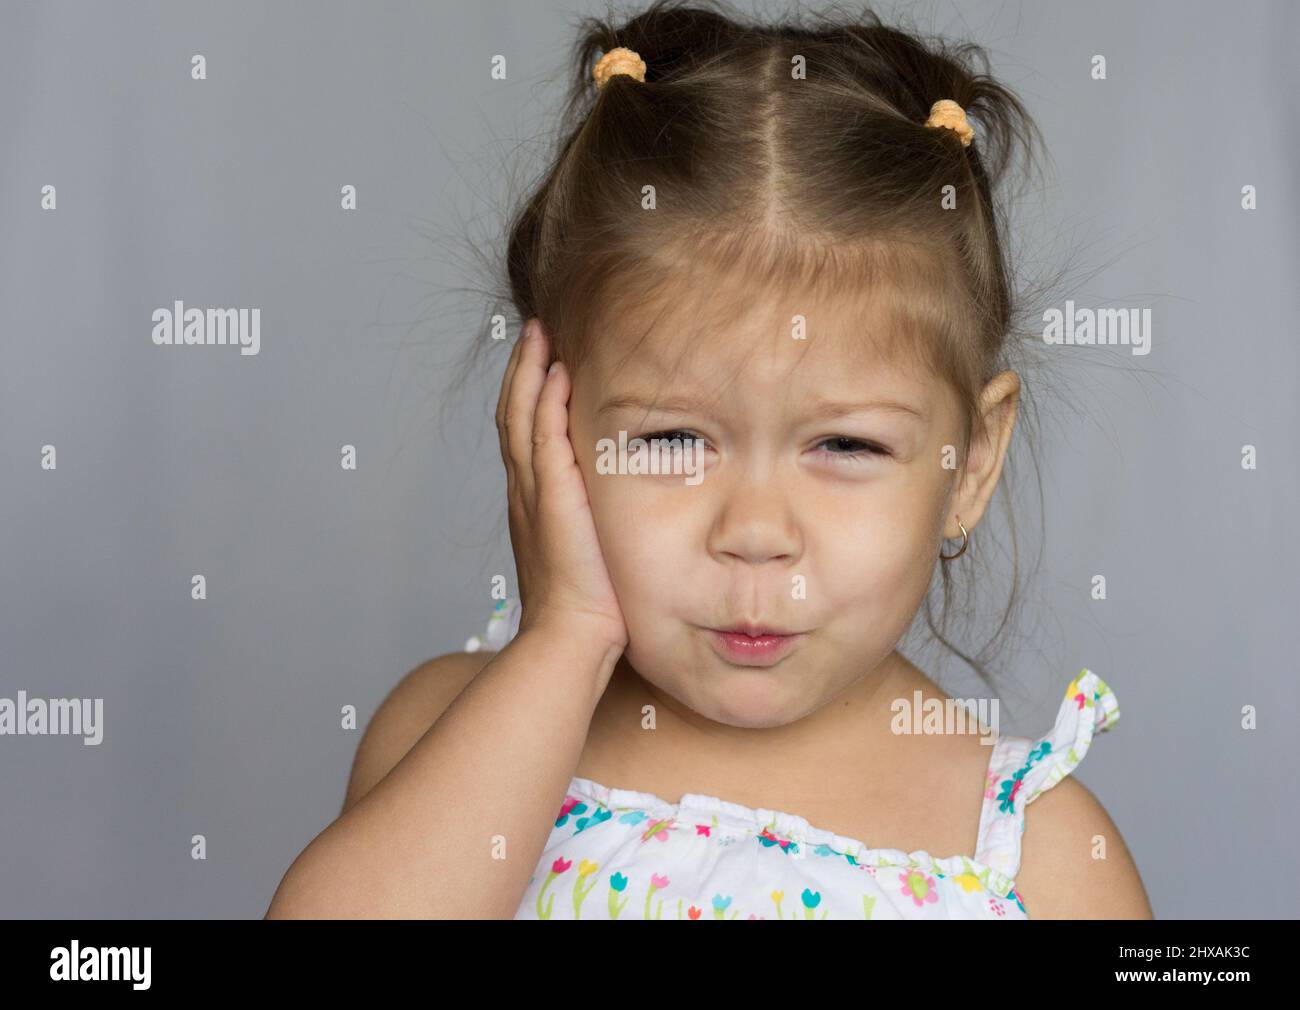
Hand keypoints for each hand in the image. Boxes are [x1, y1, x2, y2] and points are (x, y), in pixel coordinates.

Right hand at [495, 318, 628, 651]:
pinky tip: (560, 371)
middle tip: (535, 330)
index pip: (524, 433)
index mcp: (531, 502)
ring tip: (541, 334)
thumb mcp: (588, 553)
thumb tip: (619, 510)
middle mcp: (525, 492)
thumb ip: (595, 523)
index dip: (529, 394)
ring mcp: (534, 494)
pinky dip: (548, 402)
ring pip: (522, 417)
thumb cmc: (587, 607)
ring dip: (531, 372)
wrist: (570, 639)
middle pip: (514, 413)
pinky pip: (544, 439)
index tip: (543, 359)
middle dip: (523, 369)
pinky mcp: (552, 501)